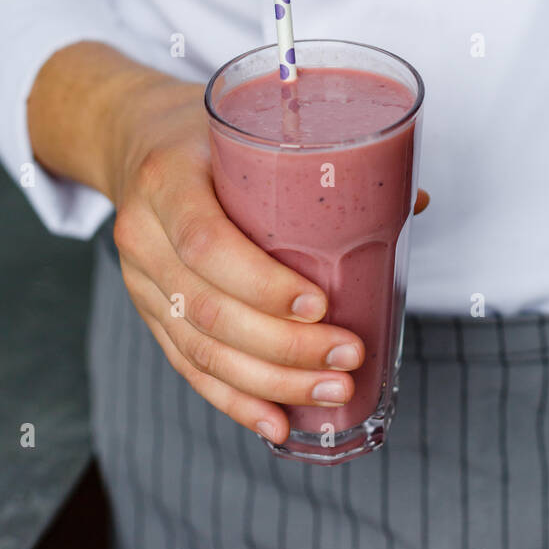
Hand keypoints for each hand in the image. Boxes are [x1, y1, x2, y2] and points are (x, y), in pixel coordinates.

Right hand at [28, 42, 427, 443]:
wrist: (135, 138)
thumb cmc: (206, 132)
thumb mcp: (250, 127)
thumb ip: (321, 161)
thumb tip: (413, 201)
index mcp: (167, 177)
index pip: (206, 242)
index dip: (262, 283)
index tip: (320, 303)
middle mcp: (143, 233)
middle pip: (208, 309)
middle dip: (284, 346)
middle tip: (347, 356)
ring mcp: (140, 279)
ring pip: (199, 349)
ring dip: (270, 381)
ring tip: (332, 391)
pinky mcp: (149, 310)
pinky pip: (187, 367)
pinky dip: (235, 399)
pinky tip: (276, 421)